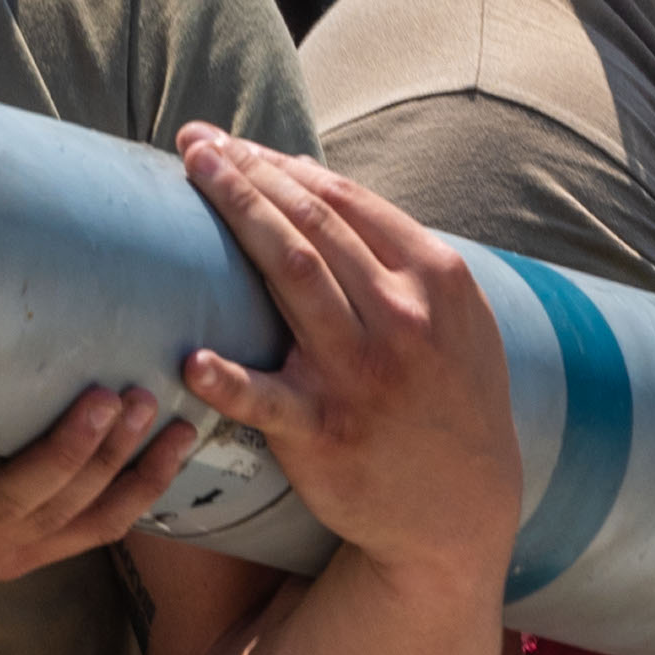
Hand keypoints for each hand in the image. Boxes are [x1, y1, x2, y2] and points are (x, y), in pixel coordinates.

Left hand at [0, 386, 193, 622]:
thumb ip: (39, 481)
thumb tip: (103, 402)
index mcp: (21, 550)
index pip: (101, 522)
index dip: (148, 482)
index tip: (187, 431)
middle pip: (63, 506)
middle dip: (111, 455)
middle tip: (144, 398)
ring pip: (5, 501)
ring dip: (55, 457)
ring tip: (95, 403)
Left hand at [175, 130, 521, 598]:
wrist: (461, 510)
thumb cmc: (448, 398)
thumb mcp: (458, 318)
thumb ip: (404, 258)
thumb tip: (322, 192)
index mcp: (435, 279)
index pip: (346, 201)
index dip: (282, 164)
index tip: (234, 144)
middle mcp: (402, 317)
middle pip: (312, 224)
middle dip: (249, 174)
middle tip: (195, 144)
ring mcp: (363, 374)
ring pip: (293, 275)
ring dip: (240, 216)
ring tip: (193, 179)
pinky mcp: (326, 434)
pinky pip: (270, 401)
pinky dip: (230, 380)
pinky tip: (192, 359)